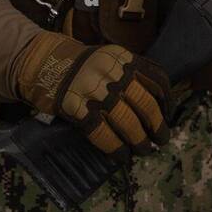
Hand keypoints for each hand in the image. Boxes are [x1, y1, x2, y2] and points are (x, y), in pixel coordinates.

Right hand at [10, 31, 170, 156]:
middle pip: (145, 103)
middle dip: (157, 125)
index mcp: (122, 57)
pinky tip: (121, 155)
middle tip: (162, 138)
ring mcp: (94, 90)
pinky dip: (115, 147)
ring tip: (144, 149)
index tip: (169, 114)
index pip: (156, 79)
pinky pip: (103, 133)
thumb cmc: (80, 65)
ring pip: (127, 121)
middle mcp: (111, 72)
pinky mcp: (77, 108)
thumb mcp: (108, 59)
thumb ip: (130, 73)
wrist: (42, 63)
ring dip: (140, 140)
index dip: (167, 101)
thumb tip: (158, 102)